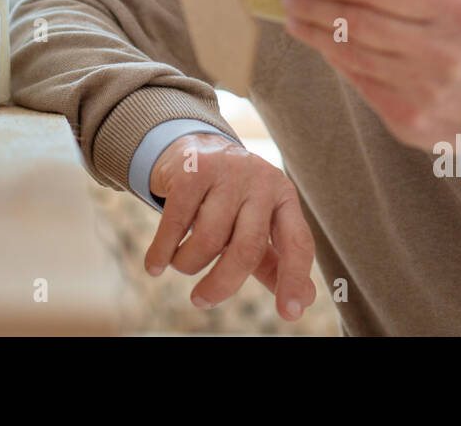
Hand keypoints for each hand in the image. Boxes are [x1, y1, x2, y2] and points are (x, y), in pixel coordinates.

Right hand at [145, 132, 317, 321]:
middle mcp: (260, 180)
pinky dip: (162, 252)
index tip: (290, 313)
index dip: (294, 278)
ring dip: (188, 264)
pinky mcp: (191, 169)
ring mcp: (226, 171)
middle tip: (202, 301)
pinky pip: (175, 224)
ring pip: (208, 239)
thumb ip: (276, 260)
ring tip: (181, 262)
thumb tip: (305, 299)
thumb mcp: (257, 223)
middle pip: (246, 248)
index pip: (297, 242)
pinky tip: (155, 265)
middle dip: (222, 284)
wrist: (194, 147)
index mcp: (283, 196)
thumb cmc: (230, 198)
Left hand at [280, 0, 460, 150]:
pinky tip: (324, 44)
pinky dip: (337, 60)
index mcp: (457, 11)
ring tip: (295, 16)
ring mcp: (423, 92)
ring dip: (314, 33)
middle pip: (357, 23)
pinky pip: (359, 83)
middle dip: (314, 6)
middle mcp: (441, 53)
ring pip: (350, 55)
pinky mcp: (408, 121)